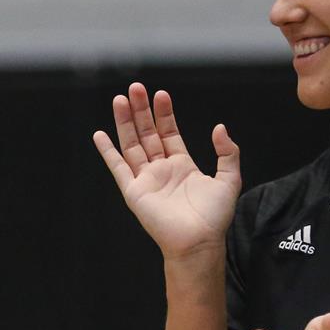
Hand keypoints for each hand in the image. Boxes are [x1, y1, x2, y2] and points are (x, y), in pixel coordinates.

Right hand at [92, 83, 240, 259]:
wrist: (198, 242)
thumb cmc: (214, 217)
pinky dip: (107, 152)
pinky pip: (118, 168)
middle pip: (147, 133)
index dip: (164, 114)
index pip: (169, 133)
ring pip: (131, 145)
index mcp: (182, 166)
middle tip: (135, 88)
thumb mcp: (229, 179)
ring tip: (120, 100)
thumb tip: (219, 128)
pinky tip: (100, 135)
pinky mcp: (133, 192)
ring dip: (125, 123)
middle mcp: (161, 170)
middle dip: (141, 111)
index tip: (161, 94)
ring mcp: (145, 180)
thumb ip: (227, 153)